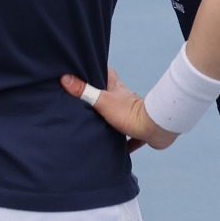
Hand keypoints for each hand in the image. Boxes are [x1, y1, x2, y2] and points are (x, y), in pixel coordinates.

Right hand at [60, 68, 178, 151]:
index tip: (89, 71)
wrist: (154, 128)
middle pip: (113, 95)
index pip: (107, 74)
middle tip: (90, 103)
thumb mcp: (102, 101)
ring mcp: (135, 114)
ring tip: (101, 127)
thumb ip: (84, 91)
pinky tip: (121, 149)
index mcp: (117, 89)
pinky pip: (133, 138)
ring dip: (114, 121)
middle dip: (103, 98)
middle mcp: (126, 100)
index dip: (99, 71)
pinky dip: (128, 143)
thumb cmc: (128, 112)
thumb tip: (65, 78)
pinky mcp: (142, 130)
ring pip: (122, 116)